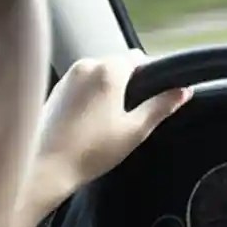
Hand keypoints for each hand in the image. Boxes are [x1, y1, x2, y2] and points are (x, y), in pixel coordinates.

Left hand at [32, 50, 190, 208]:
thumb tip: (184, 91)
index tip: (153, 97)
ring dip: (107, 90)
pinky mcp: (54, 90)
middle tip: (131, 115)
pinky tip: (88, 122)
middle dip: (127, 83)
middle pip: (117, 65)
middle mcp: (86, 65)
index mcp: (108, 70)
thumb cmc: (92, 150)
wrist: (43, 168)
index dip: (150, 76)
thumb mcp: (135, 130)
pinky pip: (81, 85)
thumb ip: (161, 106)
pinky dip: (89, 96)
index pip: (138, 58)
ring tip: (108, 121)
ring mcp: (67, 77)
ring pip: (98, 75)